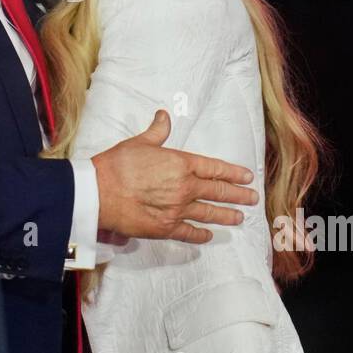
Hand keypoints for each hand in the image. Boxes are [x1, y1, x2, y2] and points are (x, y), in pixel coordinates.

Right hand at [90, 110, 257, 243]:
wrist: (99, 193)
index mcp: (181, 164)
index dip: (233, 173)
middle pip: (218, 192)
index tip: (247, 177)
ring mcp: (177, 210)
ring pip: (208, 213)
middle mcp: (184, 188)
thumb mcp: (139, 142)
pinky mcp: (165, 228)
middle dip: (238, 195)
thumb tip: (164, 116)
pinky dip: (201, 235)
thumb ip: (157, 131)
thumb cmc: (117, 165)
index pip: (214, 168)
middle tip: (253, 199)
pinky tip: (209, 236)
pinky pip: (189, 232)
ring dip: (226, 216)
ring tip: (239, 217)